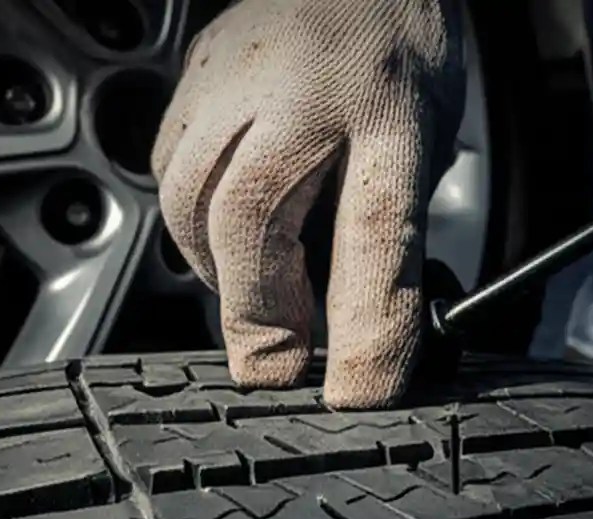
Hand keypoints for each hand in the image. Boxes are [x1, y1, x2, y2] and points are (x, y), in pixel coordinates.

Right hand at [151, 0, 464, 408]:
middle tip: (282, 358)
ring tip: (262, 292)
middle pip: (248, 221)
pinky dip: (196, 219)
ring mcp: (228, 75)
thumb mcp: (421, 149)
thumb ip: (386, 244)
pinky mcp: (191, 74)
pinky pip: (171, 166)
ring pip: (191, 200)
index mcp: (380, 105)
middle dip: (259, 309)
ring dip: (220, 269)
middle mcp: (295, 85)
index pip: (372, 232)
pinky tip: (231, 229)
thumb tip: (352, 346)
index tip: (348, 393)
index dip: (360, 325)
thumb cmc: (399, 52)